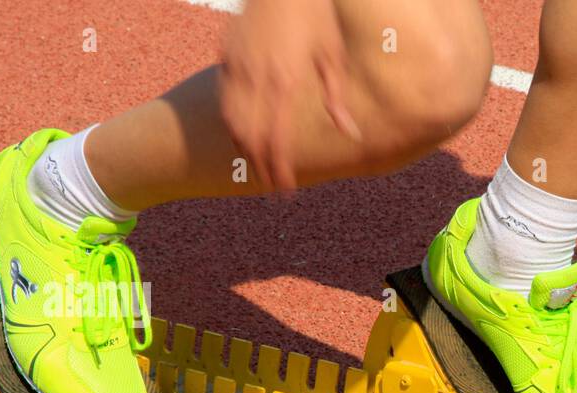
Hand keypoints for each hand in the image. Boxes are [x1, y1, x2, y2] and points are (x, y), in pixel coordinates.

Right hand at [220, 0, 360, 191]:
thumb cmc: (315, 15)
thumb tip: (351, 135)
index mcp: (285, 83)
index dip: (280, 170)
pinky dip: (232, 122)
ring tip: (257, 166)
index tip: (286, 191)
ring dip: (243, 148)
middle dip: (260, 168)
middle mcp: (256, 79)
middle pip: (250, 139)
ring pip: (231, 121)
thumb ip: (336, 99)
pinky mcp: (226, 54)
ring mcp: (236, 66)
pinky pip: (225, 98)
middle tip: (272, 187)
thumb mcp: (332, 57)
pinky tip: (244, 133)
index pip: (277, 141)